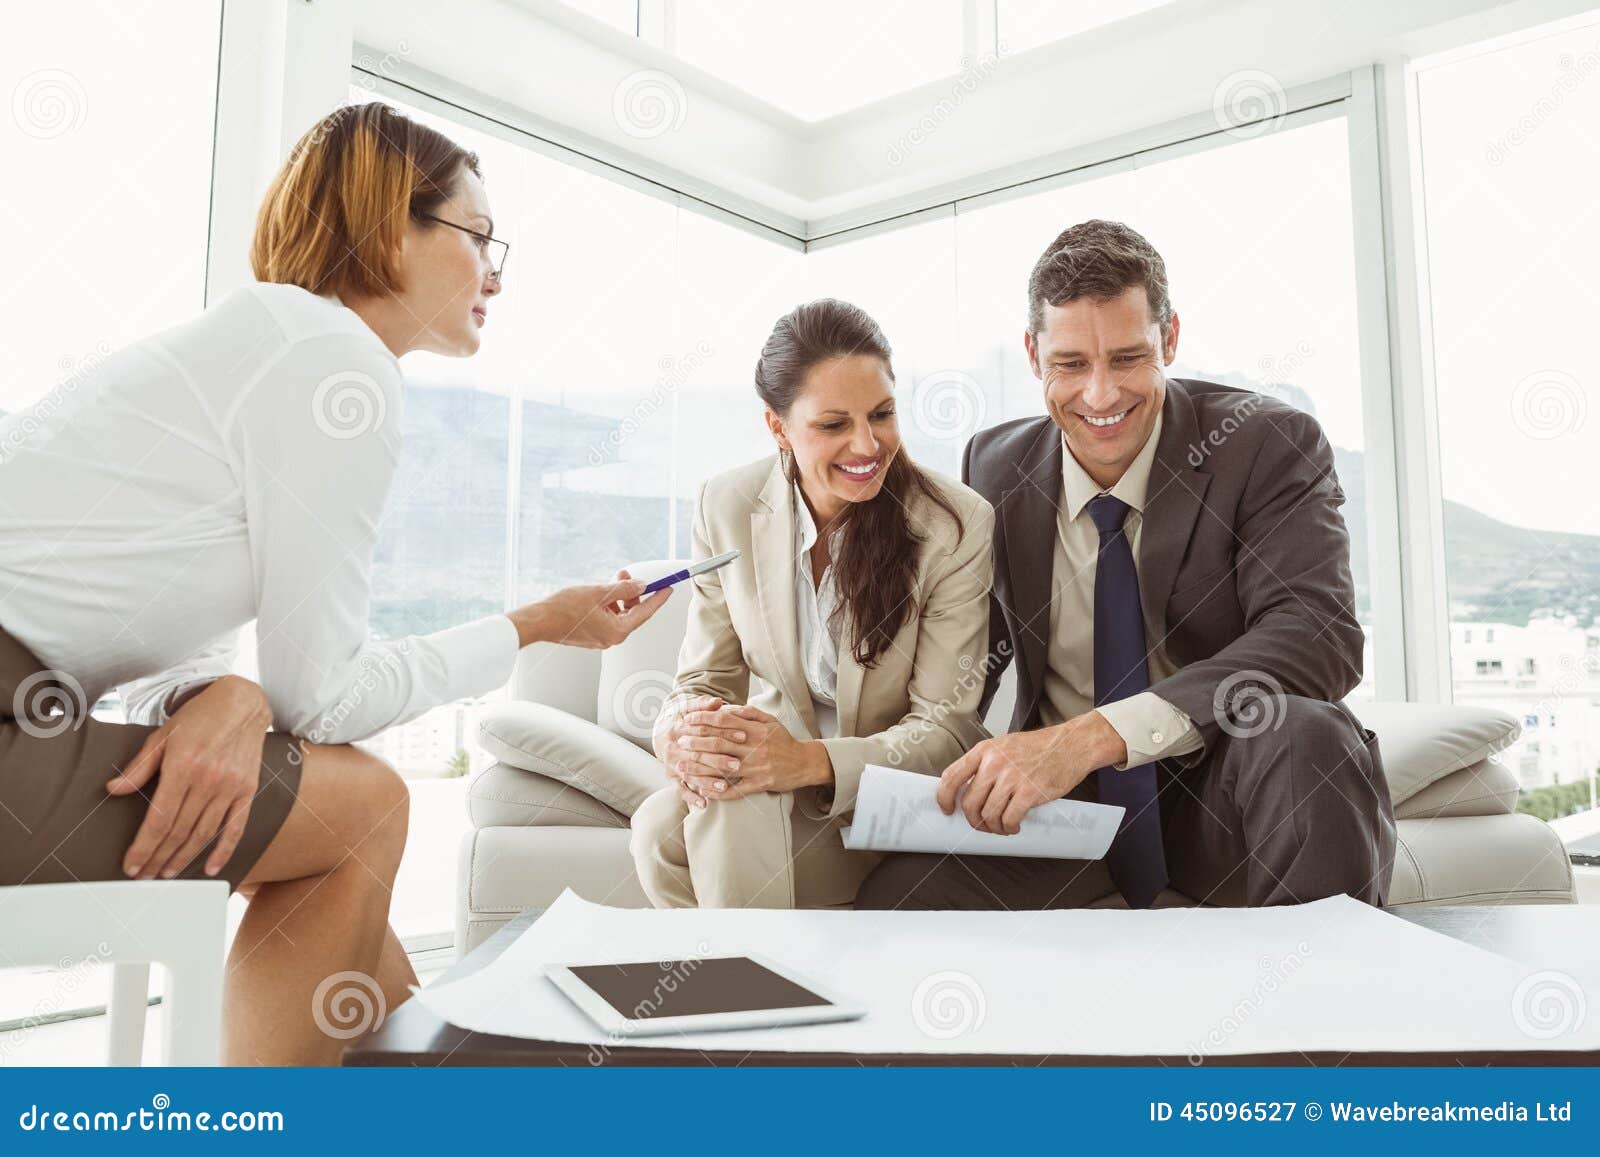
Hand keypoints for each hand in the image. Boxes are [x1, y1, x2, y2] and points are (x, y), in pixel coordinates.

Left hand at [108, 675, 273, 878]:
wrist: (242, 704)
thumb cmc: (199, 718)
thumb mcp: (162, 735)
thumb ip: (139, 766)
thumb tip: (113, 789)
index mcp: (183, 766)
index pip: (159, 818)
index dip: (143, 846)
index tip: (131, 865)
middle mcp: (208, 780)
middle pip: (179, 831)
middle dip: (158, 857)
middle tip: (145, 875)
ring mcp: (231, 787)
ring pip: (203, 833)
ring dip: (183, 858)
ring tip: (167, 872)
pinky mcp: (248, 790)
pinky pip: (235, 827)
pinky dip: (223, 851)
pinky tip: (210, 868)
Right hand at [508, 569, 669, 648]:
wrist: (540, 621)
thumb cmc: (564, 610)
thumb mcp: (600, 593)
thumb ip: (623, 589)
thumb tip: (640, 586)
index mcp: (617, 631)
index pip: (645, 613)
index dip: (658, 598)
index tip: (667, 589)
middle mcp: (611, 638)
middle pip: (631, 613)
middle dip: (634, 593)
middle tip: (632, 576)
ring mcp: (600, 638)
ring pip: (618, 614)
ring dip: (620, 596)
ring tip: (615, 578)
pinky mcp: (591, 634)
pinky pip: (607, 617)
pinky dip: (609, 604)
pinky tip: (603, 591)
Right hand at [653, 694, 735, 806]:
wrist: (661, 730)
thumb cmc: (680, 719)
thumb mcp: (688, 708)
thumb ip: (703, 705)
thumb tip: (717, 702)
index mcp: (678, 729)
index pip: (704, 731)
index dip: (724, 733)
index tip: (743, 736)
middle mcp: (673, 748)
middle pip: (698, 755)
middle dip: (718, 760)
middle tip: (738, 765)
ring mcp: (671, 764)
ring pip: (690, 774)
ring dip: (707, 781)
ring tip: (724, 786)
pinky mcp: (670, 776)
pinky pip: (679, 790)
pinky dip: (691, 797)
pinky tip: (704, 804)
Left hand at [667, 704, 831, 802]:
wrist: (804, 763)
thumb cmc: (783, 741)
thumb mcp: (769, 720)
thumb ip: (748, 712)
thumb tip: (726, 707)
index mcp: (755, 729)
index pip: (724, 720)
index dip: (703, 719)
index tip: (688, 720)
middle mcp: (754, 747)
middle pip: (719, 742)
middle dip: (696, 742)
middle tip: (680, 741)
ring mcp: (756, 767)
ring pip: (722, 767)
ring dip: (699, 767)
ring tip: (682, 766)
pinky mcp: (758, 784)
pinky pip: (734, 790)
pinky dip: (717, 791)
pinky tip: (702, 791)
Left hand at [936, 711, 1126, 834]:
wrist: (1071, 745)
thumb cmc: (1039, 747)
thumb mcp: (1004, 746)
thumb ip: (985, 764)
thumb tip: (968, 789)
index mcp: (984, 750)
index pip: (951, 776)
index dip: (944, 798)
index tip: (947, 809)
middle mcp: (994, 763)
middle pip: (969, 803)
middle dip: (974, 820)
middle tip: (983, 824)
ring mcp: (1011, 778)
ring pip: (988, 815)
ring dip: (993, 827)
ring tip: (1002, 825)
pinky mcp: (1029, 792)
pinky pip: (1008, 819)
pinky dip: (1009, 828)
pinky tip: (1014, 825)